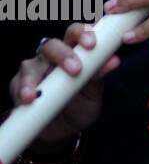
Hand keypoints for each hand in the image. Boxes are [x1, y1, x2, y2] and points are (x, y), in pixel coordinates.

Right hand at [8, 24, 119, 150]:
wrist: (63, 129)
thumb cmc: (80, 103)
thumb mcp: (93, 92)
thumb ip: (99, 75)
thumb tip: (114, 60)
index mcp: (73, 52)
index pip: (76, 34)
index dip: (83, 34)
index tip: (92, 44)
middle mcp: (51, 57)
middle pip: (52, 45)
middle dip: (63, 55)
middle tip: (76, 70)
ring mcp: (34, 70)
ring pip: (30, 65)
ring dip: (36, 77)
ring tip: (40, 91)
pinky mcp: (18, 85)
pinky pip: (18, 84)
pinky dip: (23, 90)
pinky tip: (28, 98)